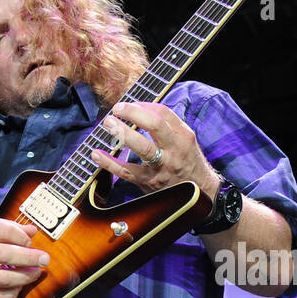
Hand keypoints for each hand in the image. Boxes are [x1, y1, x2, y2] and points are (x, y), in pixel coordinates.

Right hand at [0, 214, 49, 297]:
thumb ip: (5, 226)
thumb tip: (33, 231)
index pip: (5, 232)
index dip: (23, 238)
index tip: (31, 243)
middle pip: (6, 255)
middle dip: (30, 259)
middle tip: (44, 260)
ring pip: (2, 278)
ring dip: (24, 277)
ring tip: (35, 273)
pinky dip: (9, 294)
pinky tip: (18, 287)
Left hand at [90, 103, 220, 200]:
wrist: (199, 194)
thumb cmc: (187, 161)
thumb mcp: (185, 140)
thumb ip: (167, 125)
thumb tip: (139, 108)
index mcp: (182, 136)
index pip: (163, 113)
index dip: (144, 105)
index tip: (130, 104)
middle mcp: (174, 150)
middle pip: (156, 126)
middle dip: (134, 113)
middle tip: (117, 108)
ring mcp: (162, 167)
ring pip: (143, 148)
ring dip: (123, 134)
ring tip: (108, 123)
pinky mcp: (149, 182)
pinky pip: (127, 172)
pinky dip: (110, 163)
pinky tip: (97, 154)